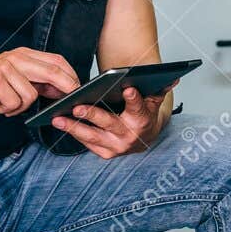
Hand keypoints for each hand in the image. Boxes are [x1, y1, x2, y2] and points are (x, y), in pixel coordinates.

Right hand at [0, 48, 78, 115]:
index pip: (56, 61)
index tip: (77, 90)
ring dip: (21, 106)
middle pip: (52, 72)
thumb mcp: (14, 75)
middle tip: (65, 103)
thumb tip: (63, 89)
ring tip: (8, 105)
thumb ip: (36, 79)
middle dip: (65, 89)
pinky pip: (14, 103)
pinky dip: (8, 110)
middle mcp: (16, 58)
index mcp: (23, 54)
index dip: (70, 75)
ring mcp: (5, 68)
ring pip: (31, 95)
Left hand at [51, 84, 171, 158]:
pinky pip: (87, 143)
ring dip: (74, 127)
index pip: (139, 108)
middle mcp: (130, 136)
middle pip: (109, 123)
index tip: (128, 89)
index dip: (134, 99)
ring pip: (92, 136)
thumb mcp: (153, 101)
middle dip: (93, 114)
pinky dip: (73, 133)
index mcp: (143, 120)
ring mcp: (116, 147)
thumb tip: (172, 78)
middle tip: (77, 106)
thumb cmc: (144, 113)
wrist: (144, 138)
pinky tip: (60, 123)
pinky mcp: (106, 153)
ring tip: (58, 118)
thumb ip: (159, 89)